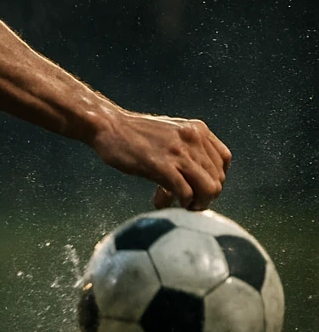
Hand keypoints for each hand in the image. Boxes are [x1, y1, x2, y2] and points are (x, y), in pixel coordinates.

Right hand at [91, 109, 231, 210]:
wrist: (107, 126)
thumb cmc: (133, 133)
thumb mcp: (170, 132)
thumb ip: (188, 148)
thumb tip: (196, 179)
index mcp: (198, 129)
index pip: (223, 161)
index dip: (211, 178)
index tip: (195, 186)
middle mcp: (194, 139)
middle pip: (217, 180)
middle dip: (202, 196)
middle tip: (183, 201)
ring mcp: (179, 153)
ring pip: (208, 189)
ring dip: (195, 204)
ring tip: (178, 205)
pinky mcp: (162, 166)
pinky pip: (185, 194)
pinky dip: (179, 204)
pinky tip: (162, 202)